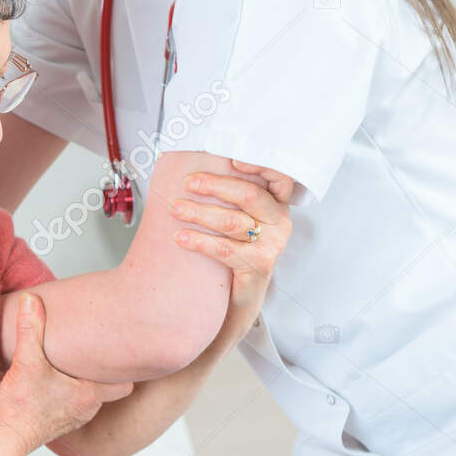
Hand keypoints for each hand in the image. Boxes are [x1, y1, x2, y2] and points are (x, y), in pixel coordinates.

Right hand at [0, 292, 134, 454]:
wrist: (5, 438)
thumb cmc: (19, 407)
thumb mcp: (25, 361)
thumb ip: (30, 328)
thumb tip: (31, 300)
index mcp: (88, 394)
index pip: (126, 383)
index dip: (124, 368)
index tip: (118, 353)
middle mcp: (87, 409)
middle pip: (108, 387)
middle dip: (103, 371)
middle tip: (98, 352)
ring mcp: (75, 418)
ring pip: (91, 396)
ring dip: (85, 382)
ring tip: (75, 365)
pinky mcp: (60, 423)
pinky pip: (75, 405)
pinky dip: (70, 394)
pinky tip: (55, 383)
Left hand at [170, 160, 291, 284]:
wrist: (241, 297)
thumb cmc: (235, 250)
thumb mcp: (238, 218)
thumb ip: (229, 195)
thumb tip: (194, 171)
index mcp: (276, 203)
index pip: (278, 176)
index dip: (259, 165)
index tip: (232, 159)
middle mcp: (279, 221)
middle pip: (249, 195)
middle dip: (215, 186)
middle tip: (188, 182)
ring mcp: (272, 244)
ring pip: (233, 222)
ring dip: (199, 213)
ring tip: (176, 209)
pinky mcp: (259, 265)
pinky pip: (225, 249)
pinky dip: (200, 241)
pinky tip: (181, 237)